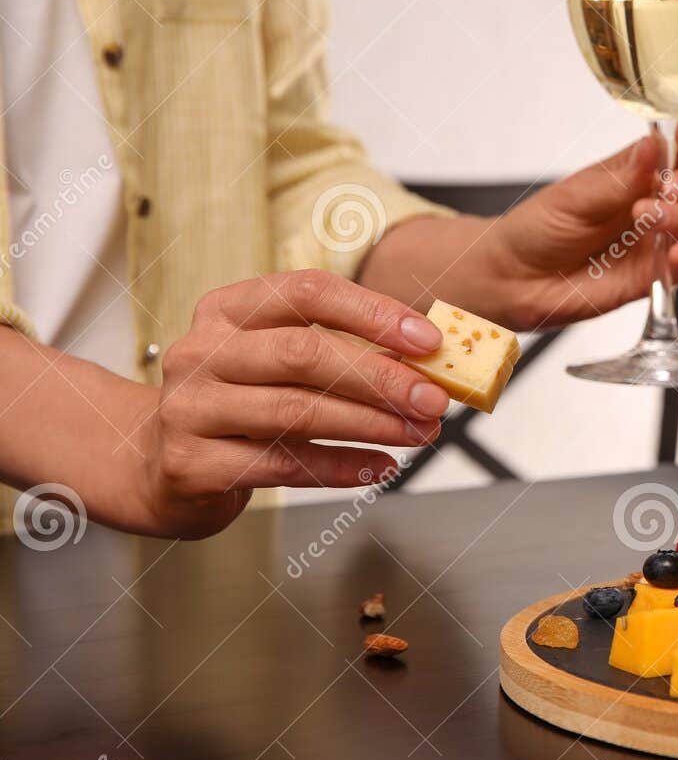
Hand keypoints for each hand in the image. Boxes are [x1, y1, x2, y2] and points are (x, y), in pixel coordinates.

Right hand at [129, 270, 450, 538]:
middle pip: (304, 353)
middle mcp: (202, 351)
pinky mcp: (191, 463)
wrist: (160, 465)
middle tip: (434, 399)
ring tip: (421, 434)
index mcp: (228, 309)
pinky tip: (382, 466)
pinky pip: (283, 465)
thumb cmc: (241, 405)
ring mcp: (190, 407)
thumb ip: (341, 353)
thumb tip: (428, 361)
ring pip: (296, 412)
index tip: (428, 340)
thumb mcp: (279, 364)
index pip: (307, 292)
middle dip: (381, 377)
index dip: (373, 312)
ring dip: (371, 424)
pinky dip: (342, 467)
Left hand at [481, 120, 677, 328]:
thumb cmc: (541, 226)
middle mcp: (665, 201)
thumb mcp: (576, 194)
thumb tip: (655, 146)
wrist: (515, 278)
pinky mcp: (656, 278)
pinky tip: (671, 254)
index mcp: (647, 169)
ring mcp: (664, 240)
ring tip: (649, 218)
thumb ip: (621, 176)